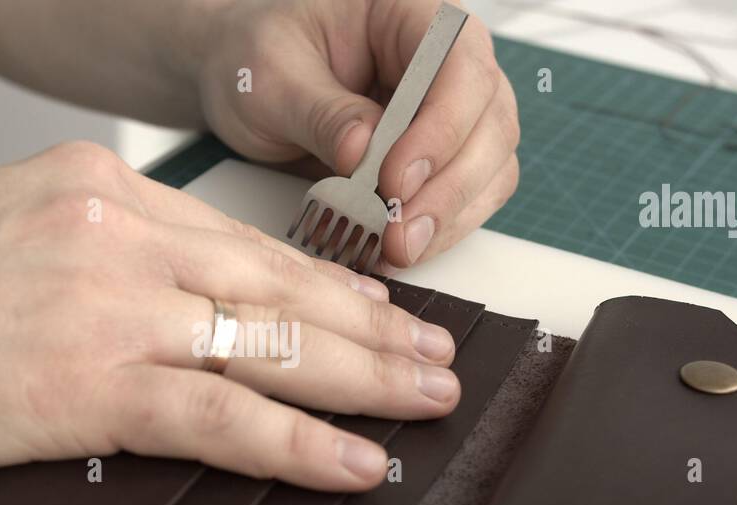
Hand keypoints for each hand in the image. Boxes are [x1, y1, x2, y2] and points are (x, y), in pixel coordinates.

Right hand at [0, 142, 461, 504]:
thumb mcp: (2, 232)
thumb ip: (93, 255)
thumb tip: (164, 303)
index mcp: (96, 189)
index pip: (239, 240)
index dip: (318, 283)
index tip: (370, 307)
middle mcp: (118, 233)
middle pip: (278, 283)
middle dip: (370, 324)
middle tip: (435, 351)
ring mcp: (112, 304)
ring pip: (271, 344)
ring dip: (365, 379)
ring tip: (428, 399)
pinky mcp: (93, 382)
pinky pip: (226, 416)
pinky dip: (301, 443)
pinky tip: (355, 462)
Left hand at [195, 0, 519, 271]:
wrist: (246, 79)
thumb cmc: (259, 56)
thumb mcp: (272, 77)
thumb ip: (321, 113)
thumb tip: (362, 152)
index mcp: (414, 15)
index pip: (460, 67)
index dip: (440, 129)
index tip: (396, 180)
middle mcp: (448, 60)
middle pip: (489, 124)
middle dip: (448, 188)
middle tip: (399, 233)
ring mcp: (453, 110)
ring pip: (489, 167)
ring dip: (449, 218)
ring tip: (397, 250)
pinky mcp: (442, 155)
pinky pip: (466, 197)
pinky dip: (438, 229)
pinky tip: (398, 248)